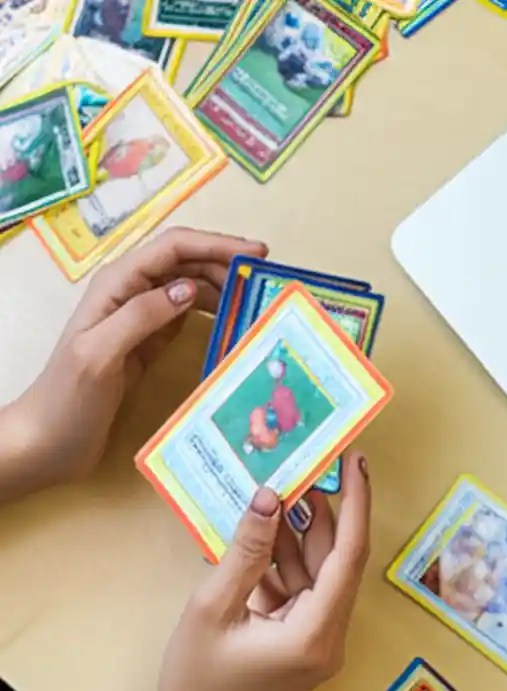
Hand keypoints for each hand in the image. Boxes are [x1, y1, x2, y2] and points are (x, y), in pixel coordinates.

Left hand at [0, 228, 266, 498]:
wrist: (49, 440)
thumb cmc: (68, 398)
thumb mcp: (99, 354)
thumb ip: (141, 316)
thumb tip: (189, 288)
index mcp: (115, 285)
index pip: (172, 248)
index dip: (216, 245)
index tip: (256, 254)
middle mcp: (130, 291)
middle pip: (185, 260)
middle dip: (226, 261)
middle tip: (266, 278)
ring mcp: (142, 314)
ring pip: (191, 283)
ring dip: (224, 285)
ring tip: (257, 298)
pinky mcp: (151, 338)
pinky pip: (190, 312)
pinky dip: (215, 309)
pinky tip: (234, 319)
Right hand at [154, 452, 371, 690]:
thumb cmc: (195, 681)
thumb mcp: (212, 609)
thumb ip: (245, 551)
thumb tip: (270, 496)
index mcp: (315, 634)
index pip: (349, 556)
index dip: (356, 504)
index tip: (355, 463)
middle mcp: (329, 639)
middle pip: (336, 561)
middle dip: (325, 512)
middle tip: (314, 465)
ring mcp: (318, 642)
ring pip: (318, 573)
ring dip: (299, 534)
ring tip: (282, 490)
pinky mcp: (303, 642)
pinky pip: (302, 590)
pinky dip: (284, 562)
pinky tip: (264, 533)